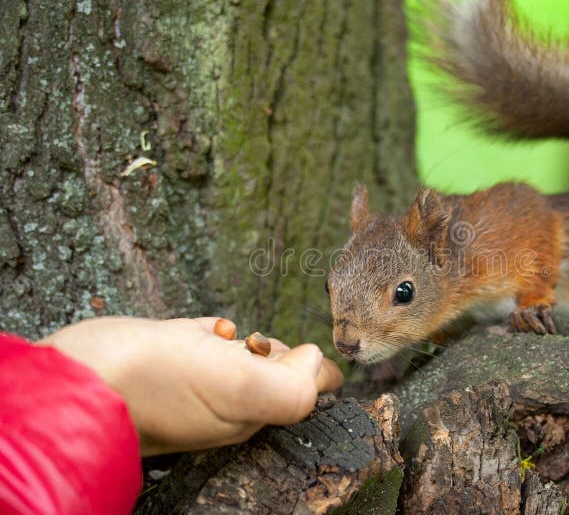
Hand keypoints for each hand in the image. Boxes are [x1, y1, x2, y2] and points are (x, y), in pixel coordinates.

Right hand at [39, 317, 342, 456]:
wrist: (78, 378)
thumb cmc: (157, 383)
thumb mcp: (238, 389)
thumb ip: (290, 386)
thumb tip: (317, 363)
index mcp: (248, 413)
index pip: (301, 394)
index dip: (315, 371)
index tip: (313, 348)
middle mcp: (225, 401)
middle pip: (275, 374)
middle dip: (283, 354)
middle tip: (267, 343)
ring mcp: (196, 378)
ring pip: (243, 357)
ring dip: (254, 343)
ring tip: (241, 337)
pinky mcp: (169, 355)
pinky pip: (207, 343)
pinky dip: (219, 333)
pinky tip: (213, 329)